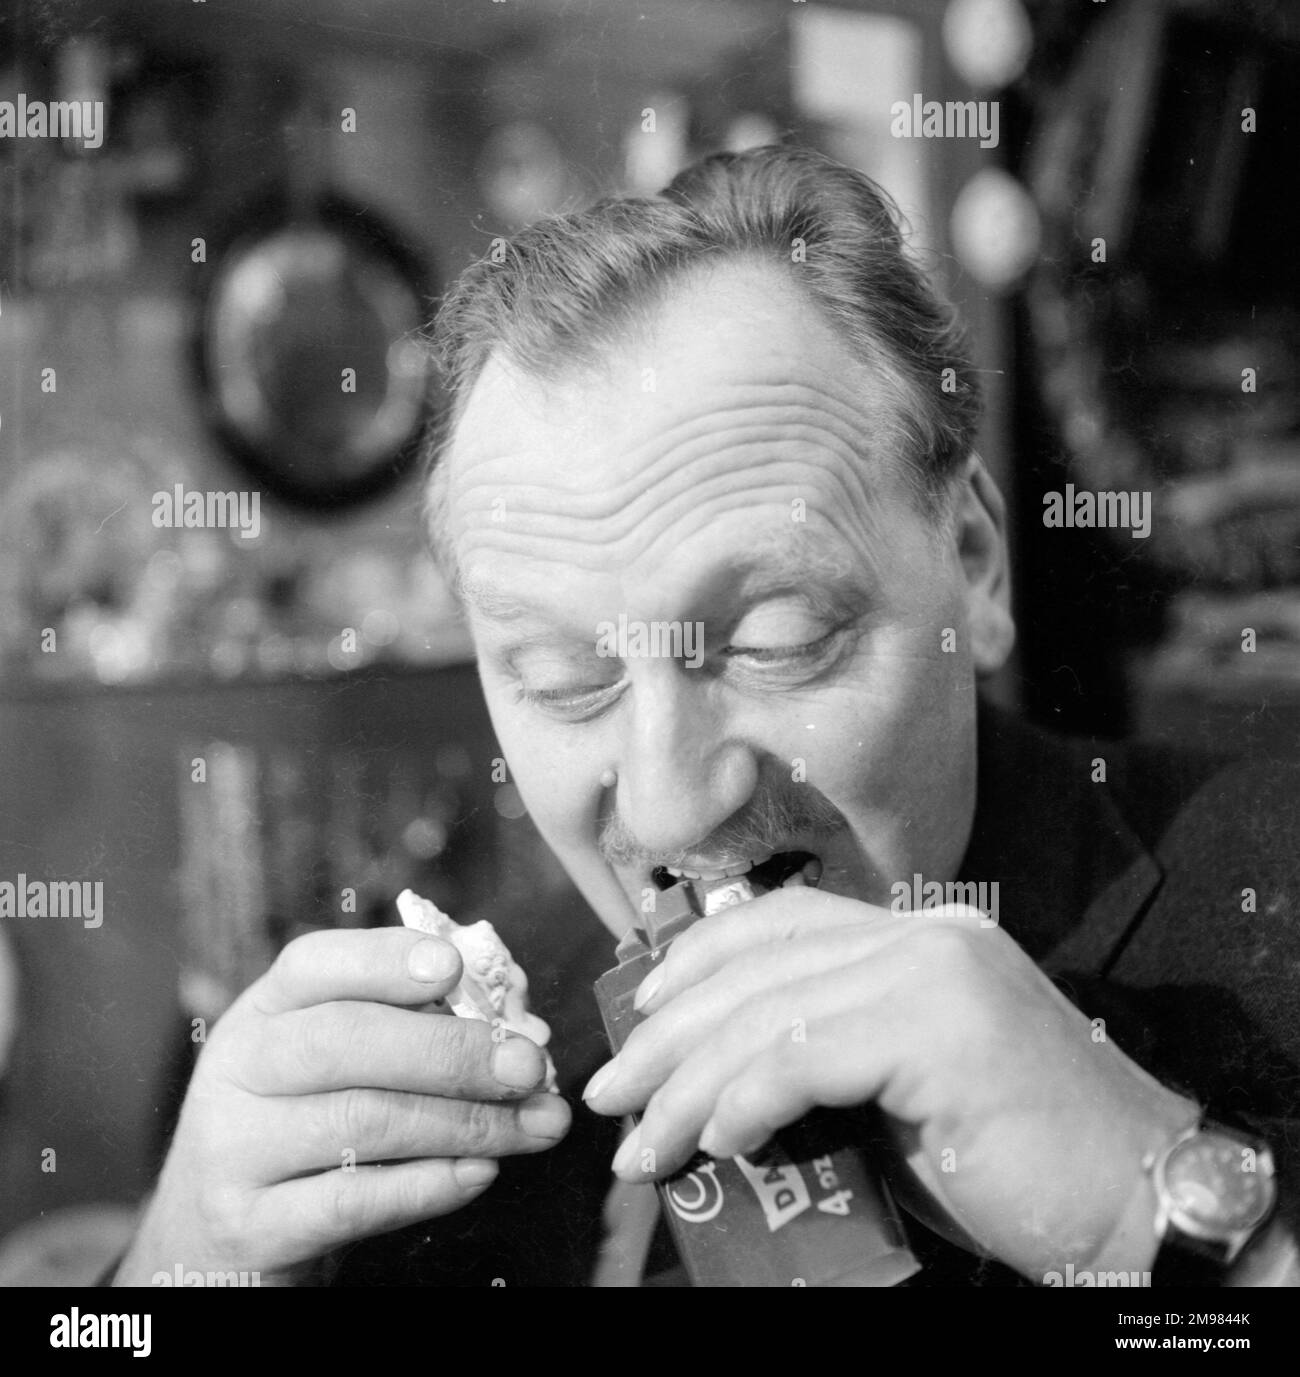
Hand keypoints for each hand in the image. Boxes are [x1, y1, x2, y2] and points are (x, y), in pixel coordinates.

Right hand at [114, 926, 569, 1284]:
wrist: (221, 1231)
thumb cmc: (313, 1123)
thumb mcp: (347, 1061)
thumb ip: (423, 1026)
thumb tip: (523, 1024)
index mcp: (266, 1009)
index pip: (315, 964)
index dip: (386, 959)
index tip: (455, 967)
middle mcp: (239, 1068)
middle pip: (345, 1040)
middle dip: (451, 1050)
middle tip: (528, 1066)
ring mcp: (234, 1149)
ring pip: (360, 1120)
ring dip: (466, 1122)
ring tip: (536, 1125)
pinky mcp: (248, 1225)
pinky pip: (349, 1201)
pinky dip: (427, 1184)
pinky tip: (481, 1172)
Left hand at [582, 887, 1195, 1280]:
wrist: (1137, 1201)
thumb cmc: (1016, 1163)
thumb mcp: (901, 1092)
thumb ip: (825, 1061)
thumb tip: (714, 1089)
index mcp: (917, 935)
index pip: (779, 922)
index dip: (698, 963)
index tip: (641, 1020)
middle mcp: (924, 935)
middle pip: (756, 967)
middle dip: (667, 1037)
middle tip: (610, 1095)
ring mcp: (934, 972)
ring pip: (766, 1014)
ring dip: (687, 1087)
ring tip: (643, 1147)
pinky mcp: (940, 1027)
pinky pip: (802, 1055)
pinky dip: (745, 1100)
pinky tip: (718, 1143)